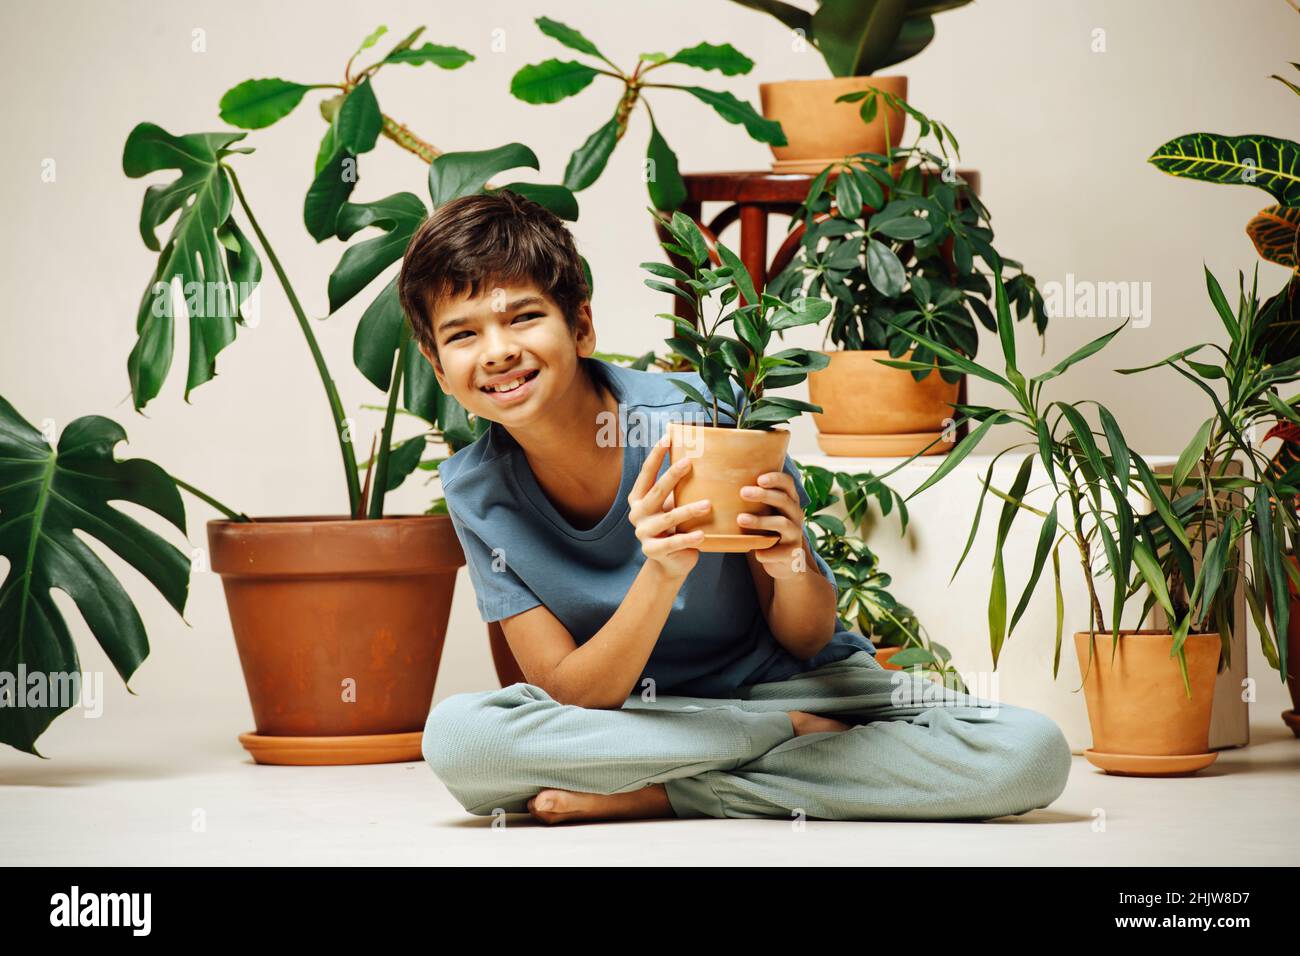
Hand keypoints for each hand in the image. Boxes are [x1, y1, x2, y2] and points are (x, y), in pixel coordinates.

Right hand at [627, 433, 710, 580]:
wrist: (671, 562)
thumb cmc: (675, 527)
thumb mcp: (672, 505)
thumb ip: (677, 488)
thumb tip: (696, 455)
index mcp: (638, 498)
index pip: (646, 473)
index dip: (656, 455)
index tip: (667, 437)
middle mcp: (637, 513)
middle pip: (656, 491)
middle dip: (672, 475)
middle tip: (689, 462)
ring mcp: (643, 532)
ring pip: (668, 518)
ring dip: (688, 510)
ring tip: (707, 504)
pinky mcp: (652, 550)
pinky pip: (673, 542)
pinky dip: (688, 538)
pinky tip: (702, 535)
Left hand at [739, 471, 808, 580]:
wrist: (783, 563)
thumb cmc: (767, 532)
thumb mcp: (765, 514)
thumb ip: (754, 500)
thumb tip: (720, 483)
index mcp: (789, 502)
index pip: (788, 484)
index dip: (776, 478)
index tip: (759, 478)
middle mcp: (796, 515)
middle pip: (784, 500)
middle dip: (764, 495)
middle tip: (743, 492)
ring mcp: (795, 534)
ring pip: (782, 523)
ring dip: (761, 521)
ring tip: (740, 519)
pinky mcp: (792, 553)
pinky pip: (779, 551)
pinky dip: (767, 552)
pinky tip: (756, 552)